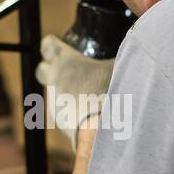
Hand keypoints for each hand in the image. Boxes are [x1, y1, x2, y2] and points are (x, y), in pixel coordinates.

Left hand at [35, 34, 114, 149]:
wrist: (104, 128)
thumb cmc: (110, 91)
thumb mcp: (118, 66)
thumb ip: (121, 56)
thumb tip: (132, 48)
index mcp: (65, 60)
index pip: (48, 45)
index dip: (52, 45)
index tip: (58, 45)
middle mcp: (55, 80)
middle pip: (41, 70)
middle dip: (50, 69)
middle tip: (68, 71)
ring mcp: (55, 103)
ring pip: (53, 94)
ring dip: (65, 93)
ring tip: (87, 96)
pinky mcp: (60, 123)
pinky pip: (64, 113)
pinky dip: (73, 112)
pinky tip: (90, 115)